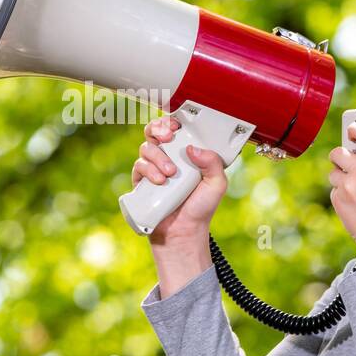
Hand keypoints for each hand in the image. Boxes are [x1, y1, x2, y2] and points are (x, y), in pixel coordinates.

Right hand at [131, 115, 226, 243]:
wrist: (183, 233)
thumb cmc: (200, 209)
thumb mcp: (217, 184)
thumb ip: (213, 163)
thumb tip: (192, 148)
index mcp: (187, 155)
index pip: (177, 130)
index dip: (173, 122)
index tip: (176, 125)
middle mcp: (169, 158)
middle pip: (155, 132)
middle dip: (159, 129)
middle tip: (168, 138)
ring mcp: (154, 168)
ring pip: (147, 148)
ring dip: (158, 156)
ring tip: (170, 173)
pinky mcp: (141, 181)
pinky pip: (139, 166)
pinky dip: (148, 170)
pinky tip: (160, 181)